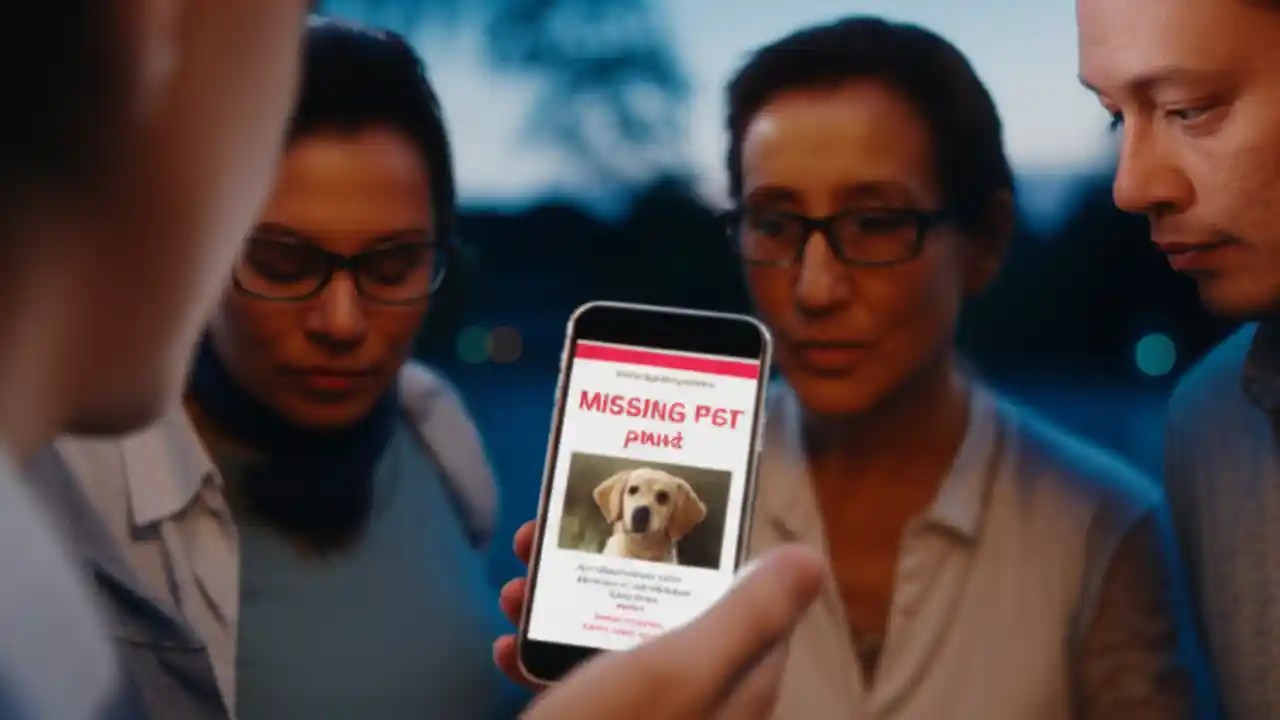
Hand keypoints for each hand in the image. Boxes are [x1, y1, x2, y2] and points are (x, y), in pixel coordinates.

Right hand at [493, 521, 823, 718]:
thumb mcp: (678, 669)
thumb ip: (748, 615)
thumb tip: (811, 558)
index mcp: (734, 682)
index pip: (744, 593)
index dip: (705, 542)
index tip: (652, 500)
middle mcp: (698, 703)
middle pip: (667, 607)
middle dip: (611, 565)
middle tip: (554, 536)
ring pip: (616, 638)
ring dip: (566, 602)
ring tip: (519, 586)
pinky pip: (580, 682)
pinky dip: (544, 656)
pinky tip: (507, 648)